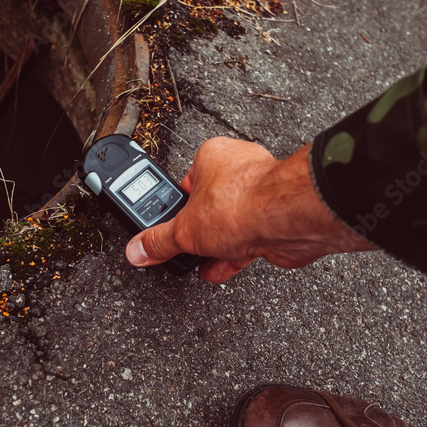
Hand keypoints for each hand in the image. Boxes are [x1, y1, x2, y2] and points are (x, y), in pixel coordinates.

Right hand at [124, 137, 375, 282]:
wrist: (288, 220)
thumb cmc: (242, 204)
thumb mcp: (185, 230)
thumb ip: (159, 241)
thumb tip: (138, 249)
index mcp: (213, 156)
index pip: (187, 179)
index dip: (177, 204)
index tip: (168, 224)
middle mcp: (239, 169)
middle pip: (211, 202)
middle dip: (199, 227)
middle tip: (185, 245)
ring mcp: (261, 195)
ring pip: (232, 222)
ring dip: (217, 244)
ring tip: (200, 261)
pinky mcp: (276, 219)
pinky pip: (249, 238)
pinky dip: (233, 256)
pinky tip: (218, 270)